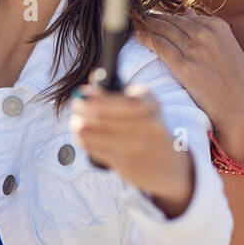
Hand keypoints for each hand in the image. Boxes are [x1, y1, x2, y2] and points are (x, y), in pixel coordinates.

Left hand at [70, 83, 194, 216]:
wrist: (168, 164)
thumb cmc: (147, 127)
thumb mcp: (142, 104)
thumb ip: (117, 91)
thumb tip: (92, 81)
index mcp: (151, 104)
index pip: (122, 101)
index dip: (99, 97)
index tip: (83, 92)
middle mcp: (147, 125)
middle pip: (103, 116)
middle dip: (83, 109)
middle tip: (75, 106)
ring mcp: (137, 146)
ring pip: (94, 133)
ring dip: (79, 125)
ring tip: (77, 123)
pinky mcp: (125, 163)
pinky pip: (95, 149)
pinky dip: (85, 141)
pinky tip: (83, 136)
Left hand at [135, 9, 243, 164]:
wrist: (241, 108)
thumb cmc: (235, 82)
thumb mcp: (227, 48)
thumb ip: (207, 29)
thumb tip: (186, 13)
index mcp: (218, 26)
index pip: (184, 16)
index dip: (166, 17)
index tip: (154, 18)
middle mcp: (206, 33)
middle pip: (171, 20)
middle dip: (153, 18)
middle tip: (138, 18)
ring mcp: (195, 49)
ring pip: (162, 30)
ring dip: (147, 25)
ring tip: (135, 24)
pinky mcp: (184, 66)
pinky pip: (159, 46)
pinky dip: (146, 38)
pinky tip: (137, 36)